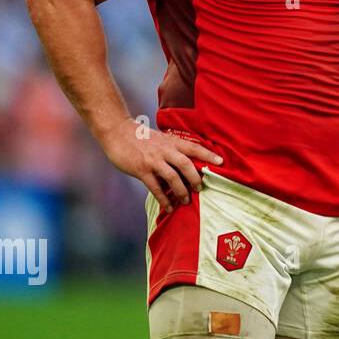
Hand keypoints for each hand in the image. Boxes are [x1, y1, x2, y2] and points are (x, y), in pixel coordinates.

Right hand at [98, 117, 222, 211]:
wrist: (117, 131)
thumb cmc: (140, 137)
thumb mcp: (161, 138)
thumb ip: (173, 149)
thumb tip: (186, 163)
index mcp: (172, 142)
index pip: (194, 147)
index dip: (208, 155)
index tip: (221, 162)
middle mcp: (165, 150)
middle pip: (186, 164)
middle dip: (196, 178)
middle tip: (201, 188)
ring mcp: (153, 160)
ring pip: (173, 177)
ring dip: (181, 191)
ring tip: (186, 201)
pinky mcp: (141, 170)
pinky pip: (155, 187)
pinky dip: (164, 199)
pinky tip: (169, 207)